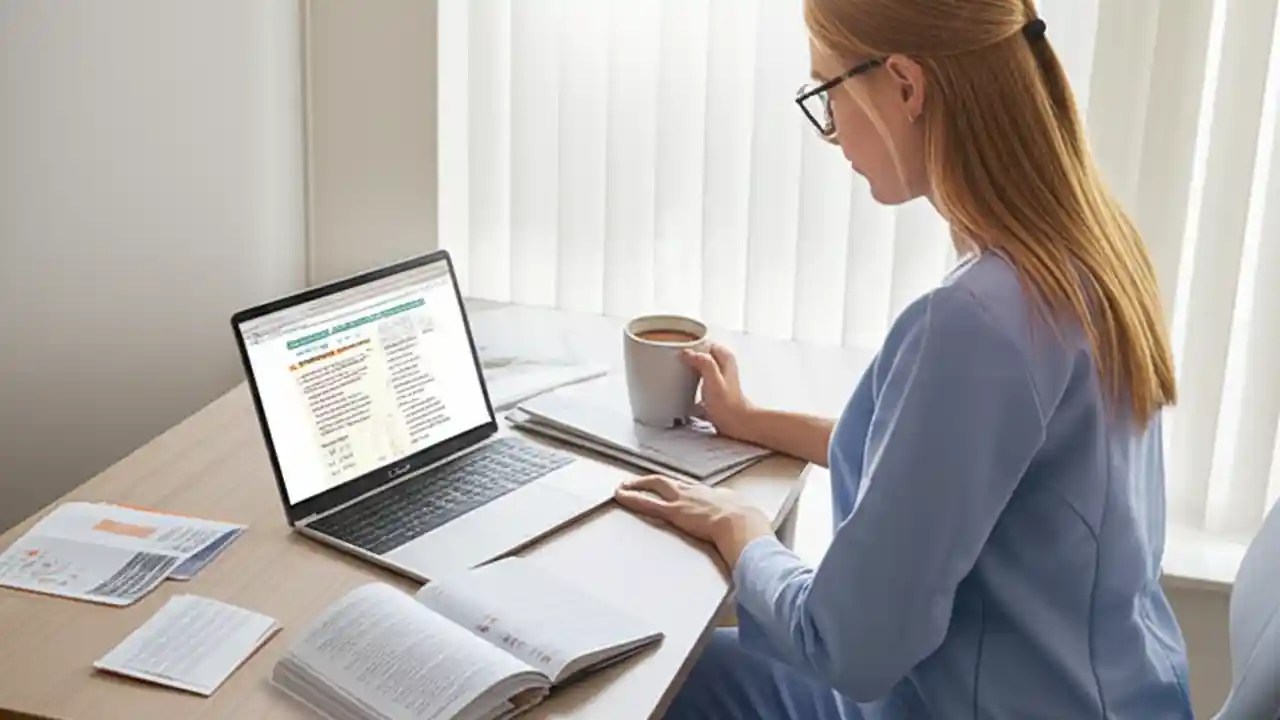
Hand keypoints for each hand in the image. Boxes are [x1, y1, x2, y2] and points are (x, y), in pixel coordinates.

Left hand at [614, 475, 772, 568]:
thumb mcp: (747, 518)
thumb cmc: (749, 525)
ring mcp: (684, 499)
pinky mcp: (674, 511)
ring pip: (656, 485)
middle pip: (671, 482)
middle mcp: (697, 492)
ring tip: (624, 487)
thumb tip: (746, 527)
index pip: (691, 489)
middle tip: (639, 481)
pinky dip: (632, 498)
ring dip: (638, 485)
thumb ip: (740, 520)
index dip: (679, 489)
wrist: (743, 525)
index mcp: (715, 494)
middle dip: (653, 481)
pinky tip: (620, 496)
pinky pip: (648, 502)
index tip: (673, 490)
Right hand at [682, 343, 755, 441]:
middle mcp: (722, 365)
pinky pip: (697, 380)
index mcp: (724, 358)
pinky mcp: (713, 390)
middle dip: (688, 356)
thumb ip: (703, 363)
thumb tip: (687, 352)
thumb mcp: (713, 381)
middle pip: (700, 353)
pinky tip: (682, 389)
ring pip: (698, 366)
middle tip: (675, 362)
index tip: (678, 351)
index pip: (704, 342)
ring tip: (675, 374)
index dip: (691, 345)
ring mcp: (717, 378)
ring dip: (687, 369)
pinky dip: (690, 382)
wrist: (735, 423)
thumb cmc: (728, 405)